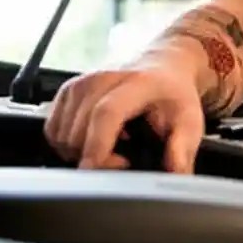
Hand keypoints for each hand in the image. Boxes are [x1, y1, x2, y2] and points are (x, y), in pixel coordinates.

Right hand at [43, 52, 204, 172]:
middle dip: (95, 157)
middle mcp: (101, 79)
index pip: (105, 114)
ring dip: (81, 151)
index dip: (97, 148)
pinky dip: (68, 142)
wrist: (164, 67)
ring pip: (62, 135)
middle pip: (78, 131)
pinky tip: (93, 138)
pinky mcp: (66, 91)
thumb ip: (182, 150)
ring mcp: (80, 83)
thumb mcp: (190, 121)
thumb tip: (175, 175)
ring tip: (111, 145)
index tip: (97, 171)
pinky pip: (53, 130)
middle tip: (122, 158)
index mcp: (135, 83)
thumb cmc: (174, 95)